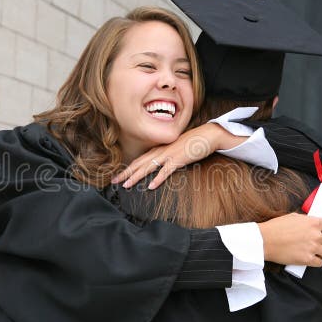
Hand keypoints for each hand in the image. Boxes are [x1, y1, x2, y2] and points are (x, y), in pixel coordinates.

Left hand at [112, 123, 239, 188]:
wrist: (207, 135)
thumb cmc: (193, 143)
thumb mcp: (176, 150)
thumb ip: (167, 157)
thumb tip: (160, 167)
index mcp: (159, 149)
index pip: (140, 159)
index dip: (128, 168)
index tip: (118, 176)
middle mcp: (161, 151)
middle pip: (140, 163)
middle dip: (126, 173)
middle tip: (114, 181)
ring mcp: (169, 154)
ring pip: (148, 166)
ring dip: (136, 176)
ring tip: (126, 185)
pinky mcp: (179, 159)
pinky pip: (166, 170)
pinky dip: (158, 179)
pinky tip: (151, 186)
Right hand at [257, 213, 321, 266]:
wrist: (264, 240)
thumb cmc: (275, 228)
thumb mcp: (292, 217)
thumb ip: (305, 221)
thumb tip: (310, 225)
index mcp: (313, 222)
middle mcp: (316, 235)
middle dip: (320, 242)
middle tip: (311, 243)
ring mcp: (312, 248)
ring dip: (321, 253)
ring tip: (312, 252)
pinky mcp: (307, 259)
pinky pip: (319, 263)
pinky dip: (315, 262)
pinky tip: (308, 258)